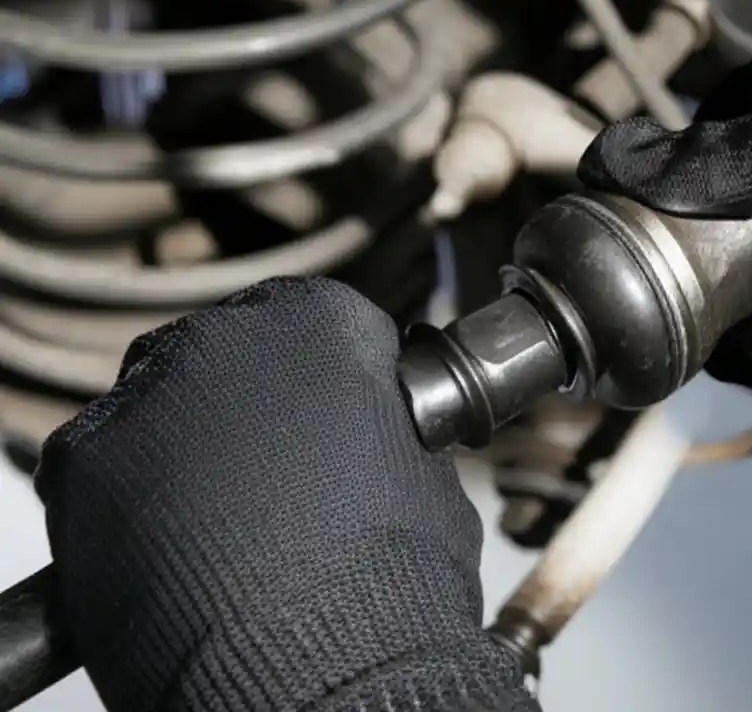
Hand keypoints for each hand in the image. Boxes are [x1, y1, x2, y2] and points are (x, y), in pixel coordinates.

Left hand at [36, 279, 536, 710]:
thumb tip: (370, 447)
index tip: (341, 418)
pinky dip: (132, 497)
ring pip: (163, 404)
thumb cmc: (390, 581)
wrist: (322, 669)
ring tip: (225, 522)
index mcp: (321, 326)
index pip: (325, 323)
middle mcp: (224, 342)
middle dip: (254, 404)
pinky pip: (104, 464)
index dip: (339, 379)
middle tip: (278, 476)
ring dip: (190, 446)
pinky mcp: (82, 466)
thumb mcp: (428, 480)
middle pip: (233, 354)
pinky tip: (176, 546)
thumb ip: (388, 435)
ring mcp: (144, 400)